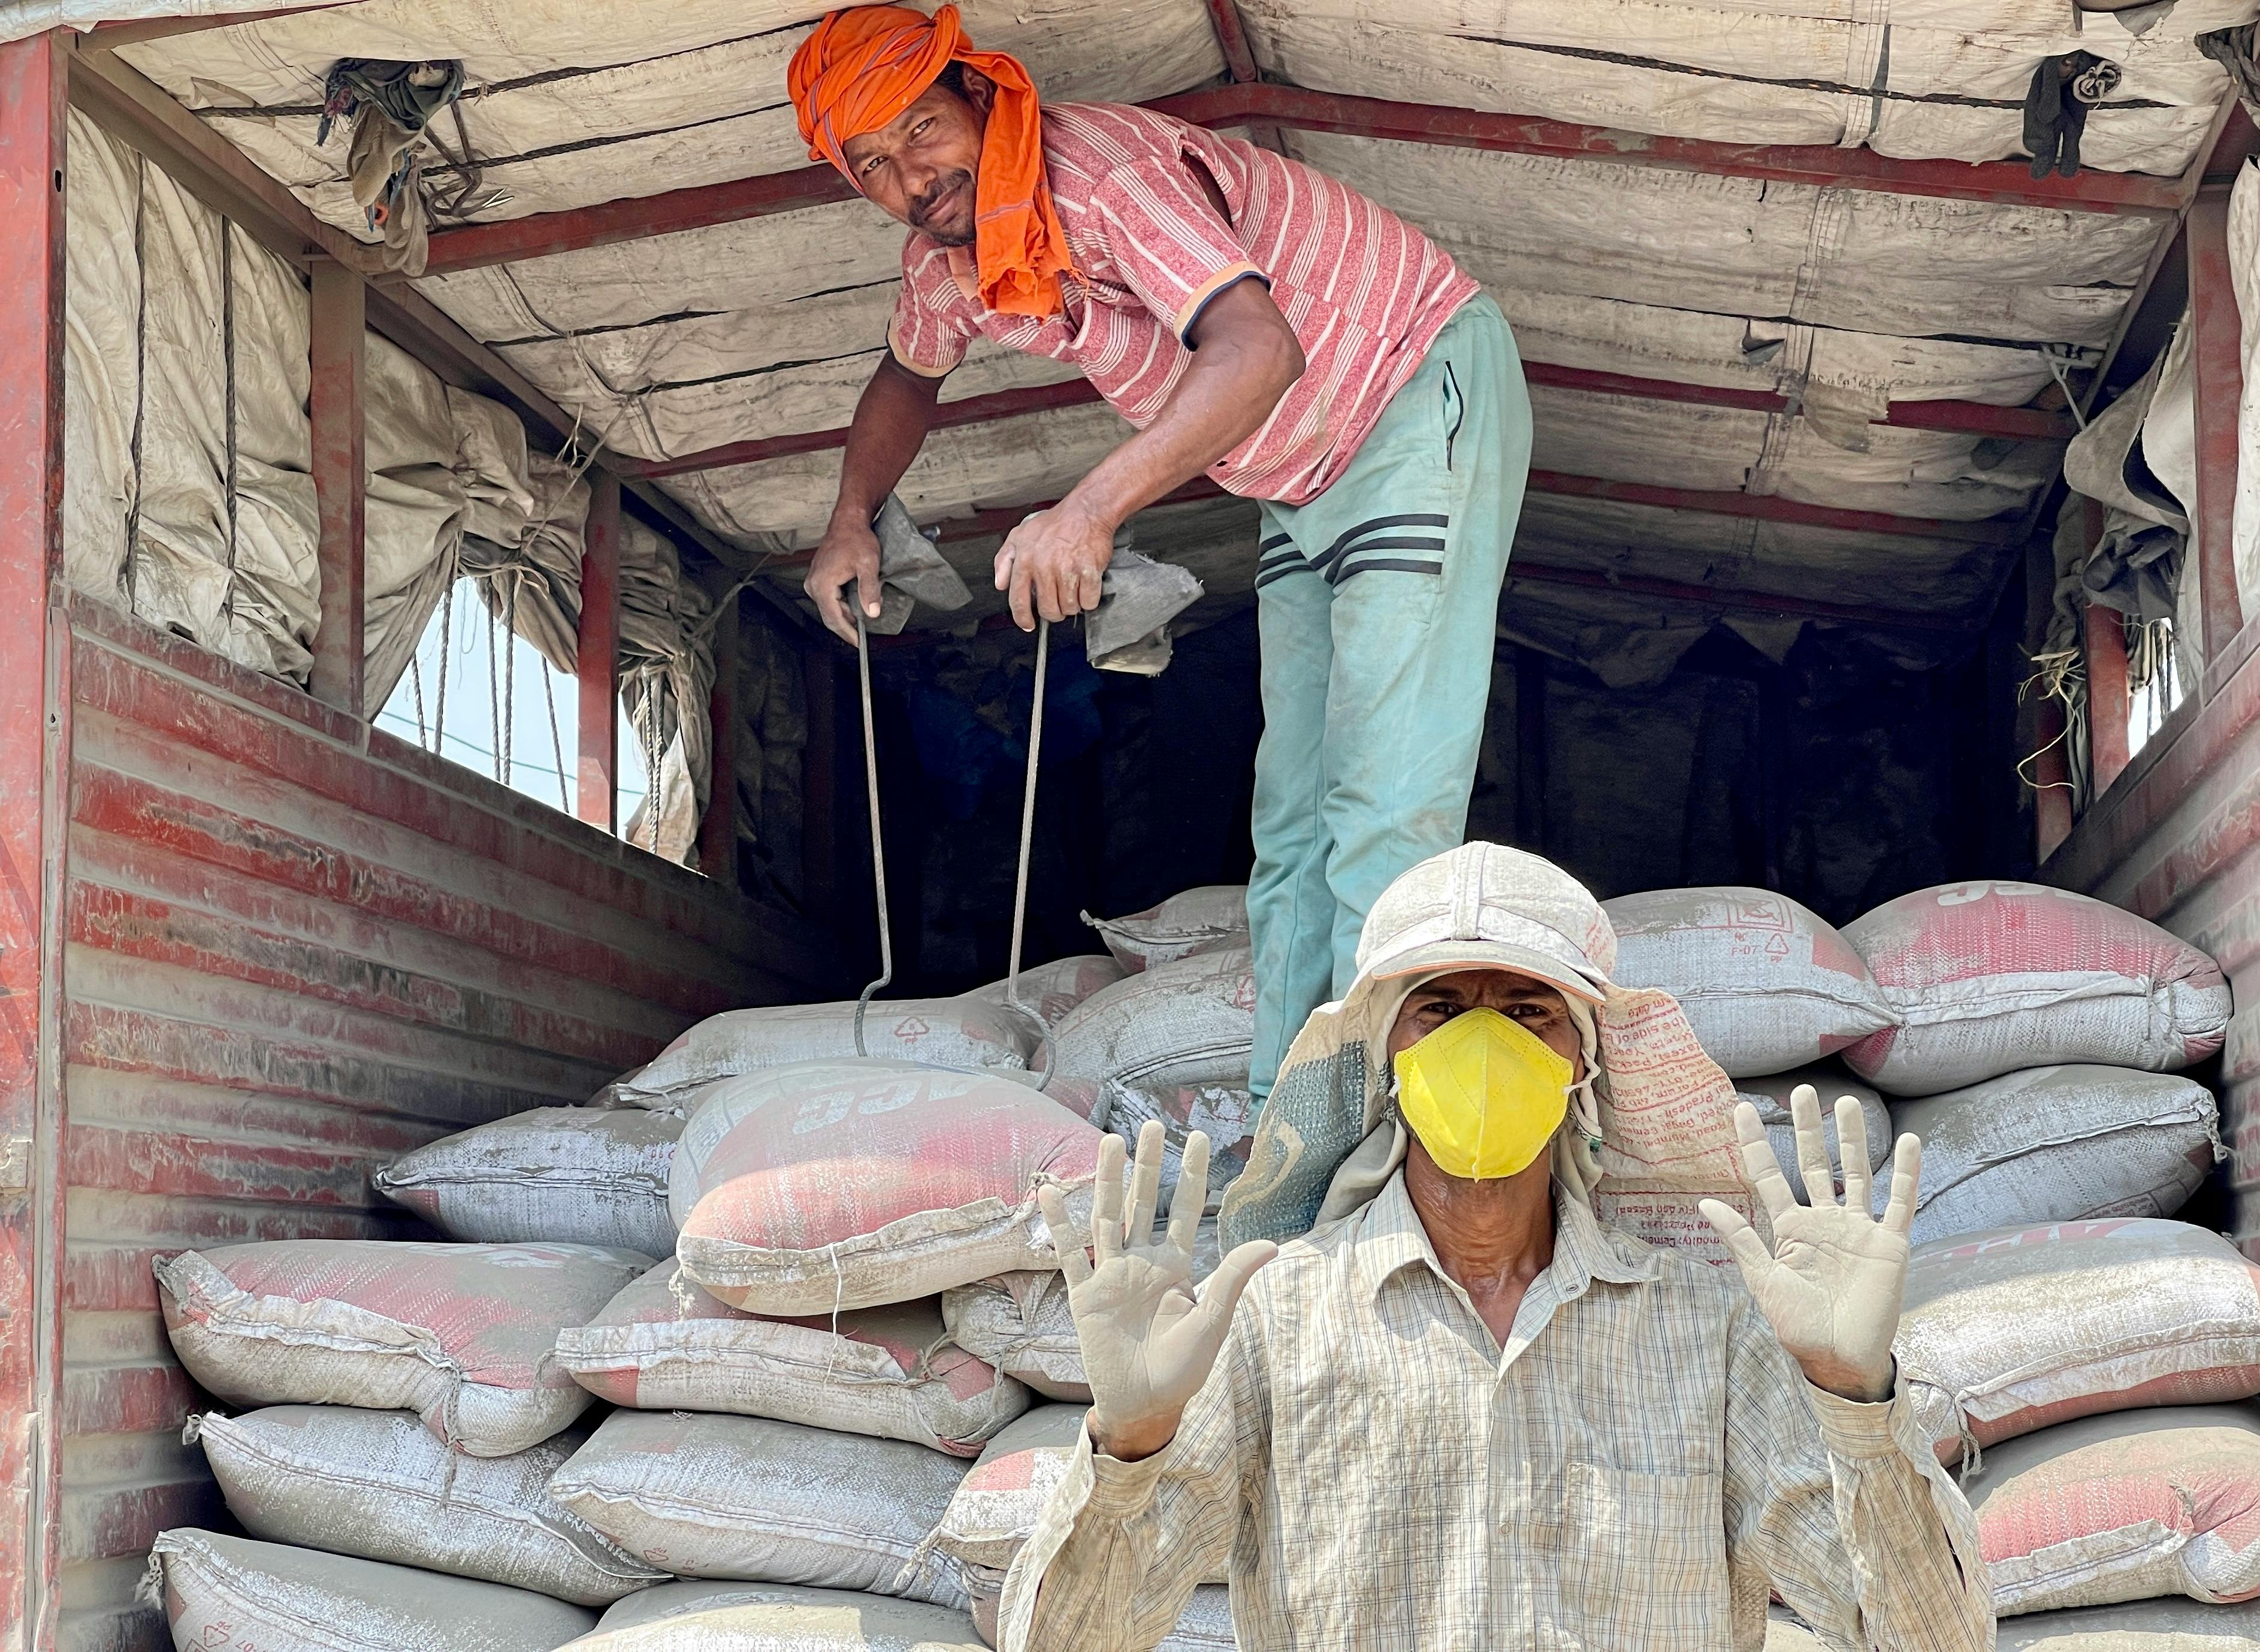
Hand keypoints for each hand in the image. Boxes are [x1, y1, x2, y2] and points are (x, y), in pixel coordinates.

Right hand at [805, 509, 882, 643]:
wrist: (848, 522)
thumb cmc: (857, 539)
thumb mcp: (868, 565)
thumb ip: (869, 590)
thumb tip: (872, 613)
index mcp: (822, 584)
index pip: (834, 618)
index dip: (847, 633)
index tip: (859, 643)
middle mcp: (813, 584)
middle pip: (830, 616)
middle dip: (847, 627)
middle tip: (862, 636)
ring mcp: (813, 581)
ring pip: (829, 609)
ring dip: (845, 616)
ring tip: (862, 619)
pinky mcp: (817, 578)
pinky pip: (828, 599)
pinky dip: (841, 606)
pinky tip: (853, 607)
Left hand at [995, 503, 1115, 630]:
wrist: (1085, 512)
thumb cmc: (1055, 523)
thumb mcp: (1019, 535)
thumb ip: (1004, 560)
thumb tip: (1000, 583)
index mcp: (1025, 560)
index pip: (1018, 599)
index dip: (1022, 618)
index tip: (1028, 624)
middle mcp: (1044, 567)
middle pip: (1048, 609)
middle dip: (1054, 613)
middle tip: (1058, 604)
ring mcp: (1067, 570)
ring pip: (1069, 608)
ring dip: (1072, 605)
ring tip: (1072, 591)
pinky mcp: (1088, 571)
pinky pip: (1088, 601)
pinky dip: (1088, 600)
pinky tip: (1085, 588)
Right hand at [1037, 1121, 1276, 1461]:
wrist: (1144, 1406)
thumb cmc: (1183, 1371)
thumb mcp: (1212, 1324)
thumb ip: (1232, 1281)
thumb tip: (1271, 1244)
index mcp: (1175, 1267)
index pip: (1184, 1209)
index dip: (1191, 1174)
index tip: (1197, 1136)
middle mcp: (1142, 1263)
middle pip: (1144, 1203)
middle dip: (1148, 1165)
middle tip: (1152, 1125)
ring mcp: (1111, 1276)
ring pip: (1108, 1217)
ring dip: (1107, 1180)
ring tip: (1109, 1141)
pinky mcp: (1085, 1296)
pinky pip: (1071, 1255)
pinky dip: (1061, 1225)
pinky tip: (1050, 1193)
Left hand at [1700, 1087, 1919, 1404]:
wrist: (1841, 1360)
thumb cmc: (1799, 1327)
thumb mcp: (1764, 1282)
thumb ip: (1741, 1240)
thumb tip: (1706, 1202)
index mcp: (1790, 1230)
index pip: (1770, 1176)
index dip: (1756, 1144)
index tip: (1740, 1109)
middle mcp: (1824, 1222)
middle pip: (1815, 1164)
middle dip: (1808, 1129)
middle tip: (1803, 1091)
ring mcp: (1858, 1230)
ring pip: (1857, 1173)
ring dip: (1852, 1139)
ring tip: (1846, 1103)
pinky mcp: (1890, 1244)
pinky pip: (1900, 1202)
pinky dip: (1906, 1172)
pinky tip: (1910, 1141)